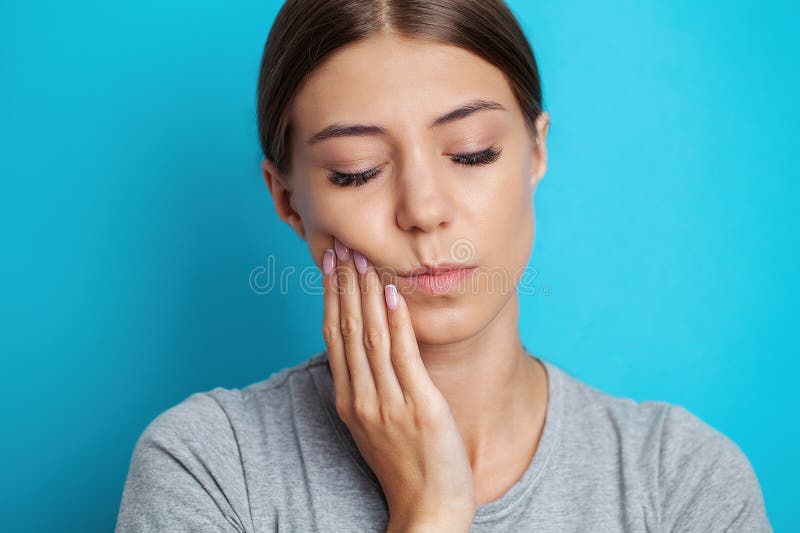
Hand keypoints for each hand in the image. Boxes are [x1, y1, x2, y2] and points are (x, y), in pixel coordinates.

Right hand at [321, 237, 476, 529]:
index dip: (331, 298)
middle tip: (339, 247)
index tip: (330, 265)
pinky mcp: (419, 407)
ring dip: (364, 293)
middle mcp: (362, 398)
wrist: (428, 511)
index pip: (334, 337)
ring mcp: (389, 403)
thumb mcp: (376, 426)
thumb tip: (369, 350)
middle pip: (347, 330)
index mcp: (349, 401)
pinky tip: (391, 293)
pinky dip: (396, 322)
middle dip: (342, 285)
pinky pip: (404, 357)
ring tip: (361, 258)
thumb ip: (369, 388)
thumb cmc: (406, 467)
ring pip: (371, 336)